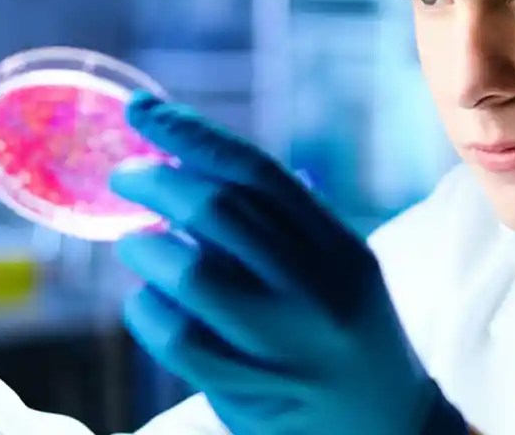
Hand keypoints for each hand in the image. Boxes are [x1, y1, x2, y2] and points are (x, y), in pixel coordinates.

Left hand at [110, 93, 466, 434]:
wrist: (387, 424)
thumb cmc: (349, 333)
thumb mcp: (341, 268)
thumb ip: (285, 222)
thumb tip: (194, 159)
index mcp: (340, 248)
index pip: (256, 172)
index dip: (191, 133)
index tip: (142, 111)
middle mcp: (316, 289)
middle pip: (218, 210)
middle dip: (156, 180)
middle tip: (128, 175)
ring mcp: (282, 342)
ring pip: (187, 274)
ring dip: (145, 247)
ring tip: (137, 242)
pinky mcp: (249, 389)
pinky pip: (174, 335)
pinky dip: (145, 308)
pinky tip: (148, 300)